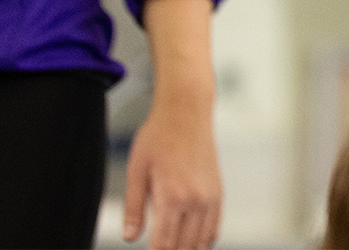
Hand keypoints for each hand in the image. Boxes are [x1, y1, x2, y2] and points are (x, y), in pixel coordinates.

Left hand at [124, 0, 221, 248]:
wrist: (187, 112)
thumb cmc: (158, 137)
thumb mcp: (137, 171)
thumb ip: (134, 208)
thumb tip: (131, 237)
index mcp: (172, 197)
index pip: (164, 244)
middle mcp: (195, 200)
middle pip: (184, 247)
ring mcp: (210, 196)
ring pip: (201, 241)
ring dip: (187, 249)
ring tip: (173, 248)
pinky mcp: (217, 191)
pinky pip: (214, 226)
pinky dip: (204, 240)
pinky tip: (193, 243)